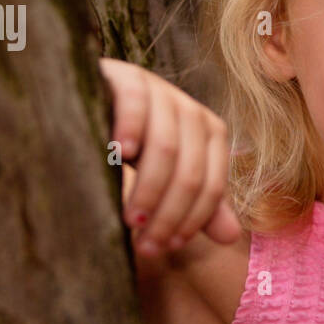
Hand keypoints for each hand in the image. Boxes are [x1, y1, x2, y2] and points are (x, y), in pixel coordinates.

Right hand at [98, 57, 242, 255]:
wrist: (92, 102)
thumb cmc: (135, 148)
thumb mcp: (167, 178)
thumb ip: (199, 204)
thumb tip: (230, 237)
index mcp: (211, 134)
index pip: (212, 186)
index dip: (192, 221)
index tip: (167, 246)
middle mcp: (192, 111)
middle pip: (190, 172)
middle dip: (169, 215)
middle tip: (146, 245)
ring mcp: (161, 91)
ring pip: (166, 147)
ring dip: (149, 189)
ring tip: (130, 219)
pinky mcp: (128, 76)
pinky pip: (135, 103)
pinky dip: (129, 129)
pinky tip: (116, 154)